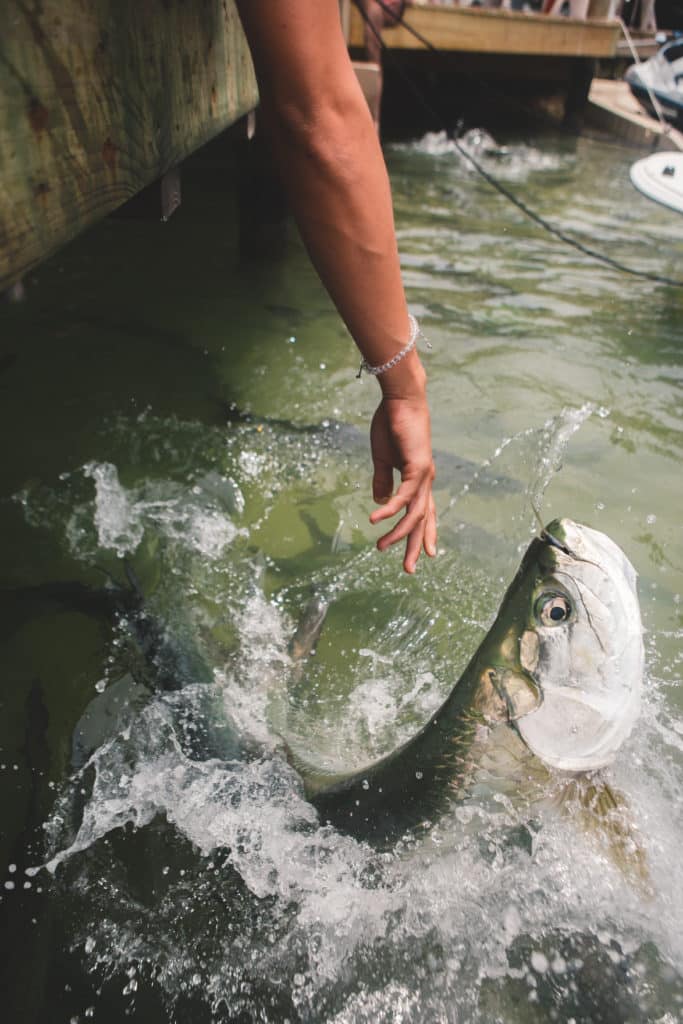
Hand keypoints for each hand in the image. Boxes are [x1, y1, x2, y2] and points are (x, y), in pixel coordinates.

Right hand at [369, 377, 436, 573]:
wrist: (401, 399)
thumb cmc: (391, 424)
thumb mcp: (382, 458)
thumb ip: (382, 480)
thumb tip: (380, 501)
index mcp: (419, 479)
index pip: (424, 513)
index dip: (424, 534)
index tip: (425, 556)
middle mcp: (425, 481)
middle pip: (423, 520)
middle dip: (415, 545)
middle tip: (408, 570)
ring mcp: (423, 475)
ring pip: (414, 514)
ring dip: (398, 533)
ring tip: (380, 547)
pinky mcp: (416, 467)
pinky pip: (403, 497)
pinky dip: (390, 510)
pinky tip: (376, 519)